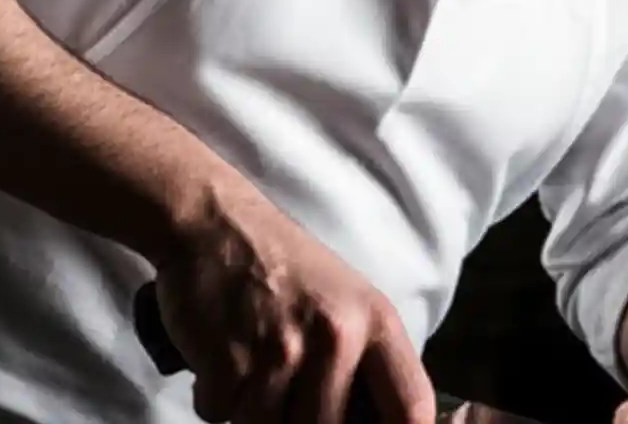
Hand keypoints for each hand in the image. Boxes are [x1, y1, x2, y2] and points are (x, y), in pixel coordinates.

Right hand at [153, 181, 435, 423]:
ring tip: (250, 368)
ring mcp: (283, 350)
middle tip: (282, 392)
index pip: (413, 407)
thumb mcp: (348, 303)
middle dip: (299, 421)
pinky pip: (220, 414)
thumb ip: (366, 363)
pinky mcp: (230, 360)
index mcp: (377, 324)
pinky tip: (221, 359)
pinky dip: (215, 399)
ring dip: (251, 412)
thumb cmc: (284, 268)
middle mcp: (337, 339)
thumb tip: (372, 419)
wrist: (215, 222)